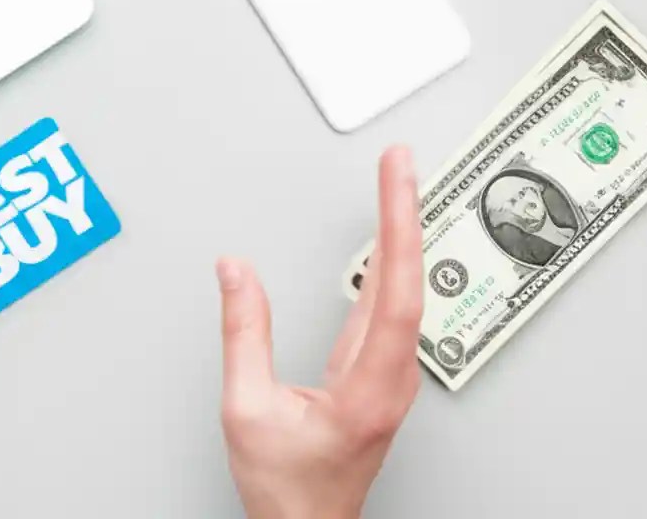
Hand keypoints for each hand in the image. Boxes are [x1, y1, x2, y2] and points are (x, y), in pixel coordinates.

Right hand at [216, 147, 423, 518]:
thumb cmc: (286, 487)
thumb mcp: (246, 408)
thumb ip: (242, 333)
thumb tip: (237, 270)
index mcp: (369, 390)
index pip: (395, 293)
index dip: (398, 227)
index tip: (397, 177)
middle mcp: (391, 380)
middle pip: (409, 282)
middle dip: (406, 211)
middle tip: (401, 161)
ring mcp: (390, 378)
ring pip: (406, 292)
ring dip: (402, 234)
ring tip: (400, 185)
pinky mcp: (379, 375)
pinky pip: (392, 308)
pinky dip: (390, 264)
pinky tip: (389, 242)